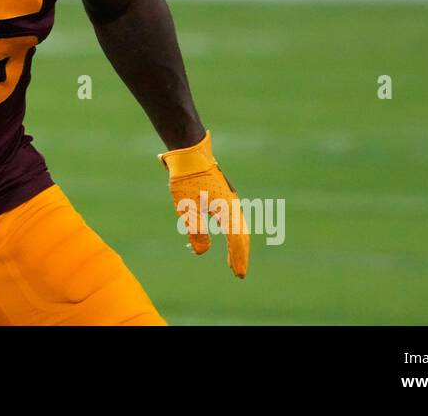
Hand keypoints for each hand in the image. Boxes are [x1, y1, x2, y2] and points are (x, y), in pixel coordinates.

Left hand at [158, 131, 249, 278]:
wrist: (189, 152)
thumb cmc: (186, 180)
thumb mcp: (187, 209)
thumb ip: (196, 232)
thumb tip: (202, 251)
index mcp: (227, 209)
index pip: (236, 240)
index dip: (238, 258)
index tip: (238, 275)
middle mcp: (232, 204)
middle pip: (241, 235)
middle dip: (240, 255)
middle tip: (238, 272)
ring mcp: (229, 197)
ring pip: (237, 226)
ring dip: (236, 244)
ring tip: (232, 260)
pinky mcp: (222, 193)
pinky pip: (231, 217)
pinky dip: (230, 231)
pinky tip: (224, 234)